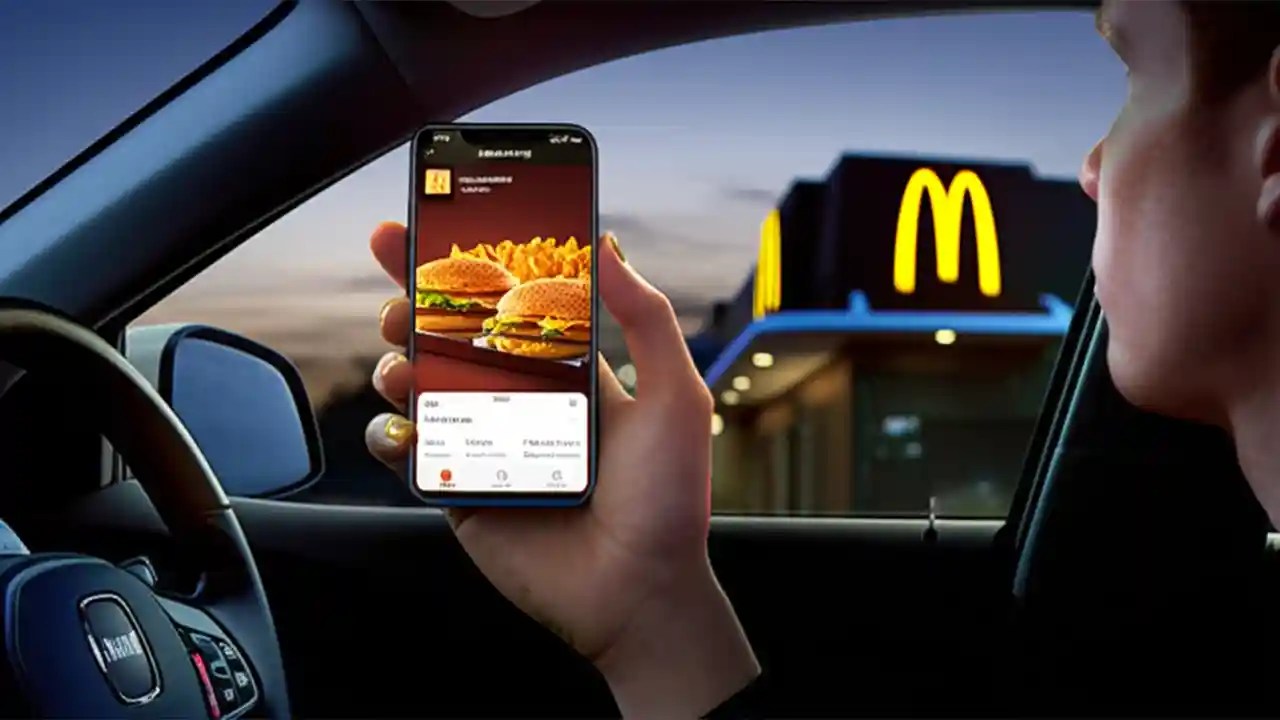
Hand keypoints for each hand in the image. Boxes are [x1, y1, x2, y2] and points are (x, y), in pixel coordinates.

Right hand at [364, 222, 758, 716]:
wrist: (640, 592)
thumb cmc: (667, 499)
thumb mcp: (675, 395)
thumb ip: (645, 318)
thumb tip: (608, 242)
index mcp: (565, 371)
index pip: (506, 302)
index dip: (465, 264)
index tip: (425, 225)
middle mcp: (518, 399)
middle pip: (447, 336)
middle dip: (412, 305)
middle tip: (403, 300)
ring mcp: (482, 442)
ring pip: (416, 383)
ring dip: (396, 360)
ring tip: (405, 360)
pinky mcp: (455, 488)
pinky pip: (405, 448)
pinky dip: (390, 429)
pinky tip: (405, 423)